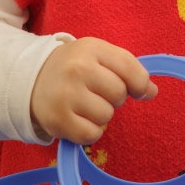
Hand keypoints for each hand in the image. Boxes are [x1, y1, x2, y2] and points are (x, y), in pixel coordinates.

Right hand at [30, 37, 157, 143]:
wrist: (32, 78)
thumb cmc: (76, 65)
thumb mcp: (101, 56)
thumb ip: (129, 69)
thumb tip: (152, 92)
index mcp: (92, 48)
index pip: (129, 67)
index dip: (141, 83)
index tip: (139, 89)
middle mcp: (77, 70)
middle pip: (119, 94)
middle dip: (116, 97)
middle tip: (99, 92)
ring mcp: (64, 96)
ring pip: (106, 116)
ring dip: (102, 114)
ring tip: (87, 104)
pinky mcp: (56, 121)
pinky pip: (91, 135)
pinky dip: (91, 132)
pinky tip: (80, 119)